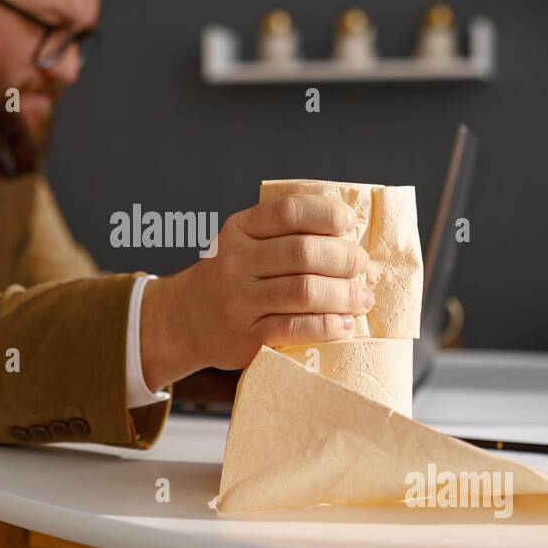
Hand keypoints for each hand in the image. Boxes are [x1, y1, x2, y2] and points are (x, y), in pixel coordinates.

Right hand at [140, 195, 372, 389]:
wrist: (186, 319)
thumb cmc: (232, 277)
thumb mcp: (245, 242)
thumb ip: (285, 233)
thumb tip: (348, 232)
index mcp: (241, 230)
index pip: (288, 211)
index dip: (325, 213)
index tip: (348, 222)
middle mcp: (236, 261)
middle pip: (302, 252)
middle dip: (343, 258)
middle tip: (360, 266)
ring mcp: (239, 300)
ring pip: (303, 292)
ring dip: (343, 295)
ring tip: (361, 298)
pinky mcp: (246, 336)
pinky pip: (293, 329)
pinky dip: (326, 326)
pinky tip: (344, 324)